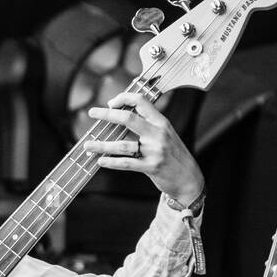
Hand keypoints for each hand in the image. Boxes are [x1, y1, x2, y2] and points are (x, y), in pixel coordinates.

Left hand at [83, 91, 203, 205]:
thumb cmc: (173, 155)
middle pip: (128, 118)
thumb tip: (123, 116)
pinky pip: (126, 163)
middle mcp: (158, 134)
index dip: (124, 98)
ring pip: (122, 145)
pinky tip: (100, 160)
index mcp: (161, 122)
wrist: (188, 178)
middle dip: (107, 114)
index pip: (141, 101)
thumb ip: (148, 125)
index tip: (110, 102)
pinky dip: (111, 162)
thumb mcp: (166, 134)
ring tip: (88, 145)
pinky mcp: (151, 167)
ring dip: (102, 145)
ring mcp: (154, 151)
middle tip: (92, 113)